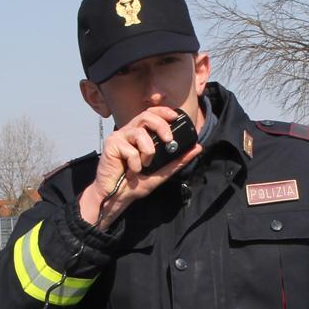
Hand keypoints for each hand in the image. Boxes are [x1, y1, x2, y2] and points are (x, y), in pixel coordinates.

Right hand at [80, 106, 200, 229]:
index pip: (151, 114)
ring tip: (144, 165)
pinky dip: (135, 163)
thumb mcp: (162, 172)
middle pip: (146, 115)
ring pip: (140, 132)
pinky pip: (130, 149)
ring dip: (148, 152)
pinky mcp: (111, 144)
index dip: (163, 111)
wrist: (116, 197)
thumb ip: (178, 160)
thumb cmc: (134, 184)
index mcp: (140, 135)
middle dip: (161, 125)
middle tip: (168, 140)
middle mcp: (129, 132)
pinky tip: (130, 171)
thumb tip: (197, 147)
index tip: (175, 116)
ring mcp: (119, 137)